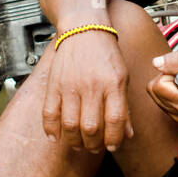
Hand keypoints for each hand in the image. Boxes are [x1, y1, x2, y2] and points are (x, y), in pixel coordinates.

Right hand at [34, 29, 133, 153]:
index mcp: (113, 83)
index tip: (113, 145)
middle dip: (94, 145)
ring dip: (74, 141)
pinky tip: (56, 137)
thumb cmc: (105, 53)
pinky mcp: (54, 84)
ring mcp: (70, 85)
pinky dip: (51, 130)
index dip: (114, 139)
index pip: (115, 120)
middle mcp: (91, 86)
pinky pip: (49, 113)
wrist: (83, 29)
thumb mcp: (122, 77)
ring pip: (70, 125)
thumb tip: (128, 134)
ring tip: (79, 144)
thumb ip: (124, 106)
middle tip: (95, 147)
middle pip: (91, 127)